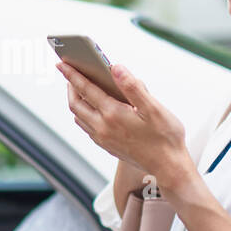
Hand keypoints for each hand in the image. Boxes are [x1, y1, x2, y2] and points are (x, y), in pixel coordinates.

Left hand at [56, 60, 187, 182]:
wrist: (168, 166)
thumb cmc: (165, 136)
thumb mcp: (153, 107)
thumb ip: (132, 86)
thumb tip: (115, 68)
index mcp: (112, 114)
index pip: (86, 89)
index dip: (72, 74)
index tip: (61, 63)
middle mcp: (103, 127)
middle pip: (75, 104)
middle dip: (70, 86)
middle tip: (69, 72)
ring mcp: (103, 138)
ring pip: (79, 116)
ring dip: (75, 101)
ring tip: (78, 88)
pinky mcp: (107, 146)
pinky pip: (87, 127)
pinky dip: (83, 114)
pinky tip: (91, 109)